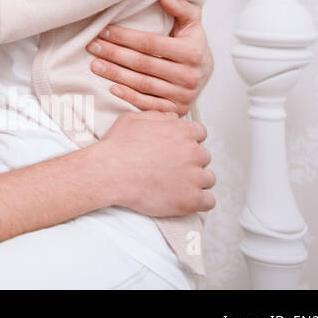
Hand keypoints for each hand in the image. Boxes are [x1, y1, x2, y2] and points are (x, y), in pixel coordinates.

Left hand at [86, 0, 212, 115]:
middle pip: (142, 64)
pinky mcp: (176, 111)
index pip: (150, 43)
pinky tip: (112, 88)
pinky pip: (148, 104)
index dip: (124, 37)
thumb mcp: (192, 24)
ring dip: (115, 74)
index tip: (103, 31)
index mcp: (192, 52)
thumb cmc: (192, 44)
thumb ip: (183, 9)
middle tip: (92, 47)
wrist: (205, 74)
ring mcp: (182, 95)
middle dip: (113, 54)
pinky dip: (129, 97)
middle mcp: (189, 76)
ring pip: (142, 84)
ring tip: (95, 65)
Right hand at [98, 110, 214, 216]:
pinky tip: (184, 198)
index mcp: (182, 131)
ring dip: (196, 181)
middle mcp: (193, 152)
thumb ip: (158, 116)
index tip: (178, 148)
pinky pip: (208, 201)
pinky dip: (199, 201)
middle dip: (191, 161)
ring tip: (177, 184)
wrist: (110, 173)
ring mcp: (194, 177)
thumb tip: (172, 118)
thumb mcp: (133, 119)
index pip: (200, 133)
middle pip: (204, 157)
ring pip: (208, 179)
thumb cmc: (118, 146)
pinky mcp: (191, 199)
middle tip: (172, 167)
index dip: (189, 140)